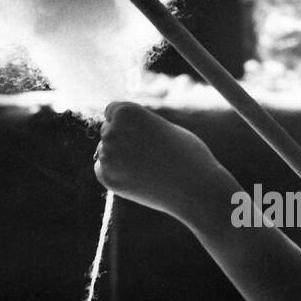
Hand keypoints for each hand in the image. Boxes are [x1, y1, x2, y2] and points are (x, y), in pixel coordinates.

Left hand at [94, 102, 223, 224]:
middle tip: (150, 154)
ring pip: (106, 152)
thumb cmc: (187, 154)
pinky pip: (104, 170)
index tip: (145, 135)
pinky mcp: (107, 178)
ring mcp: (107, 156)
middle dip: (123, 140)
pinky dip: (117, 174)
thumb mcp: (163, 127)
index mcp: (126, 112)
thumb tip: (117, 132)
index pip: (112, 112)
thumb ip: (139, 125)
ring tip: (148, 167)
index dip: (129, 123)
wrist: (196, 189)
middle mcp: (111, 131)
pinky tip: (139, 179)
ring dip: (120, 158)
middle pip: (108, 131)